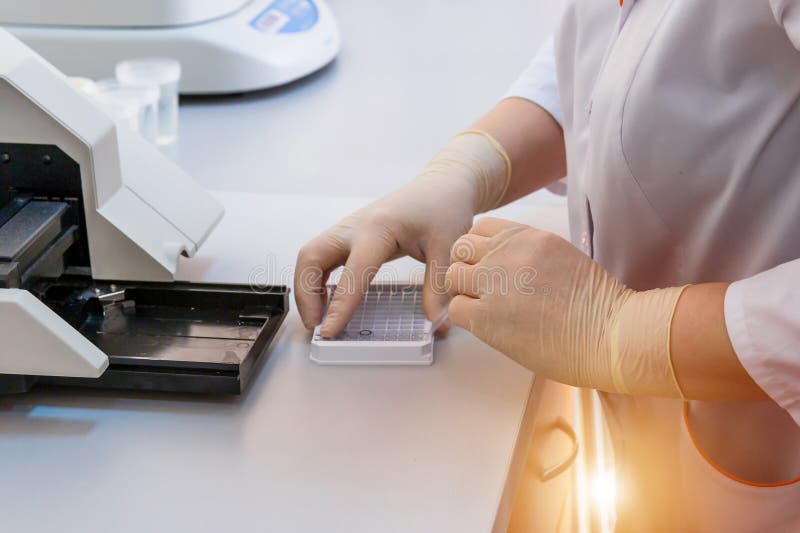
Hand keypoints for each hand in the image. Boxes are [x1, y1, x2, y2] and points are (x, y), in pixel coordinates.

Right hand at [295, 132, 510, 336]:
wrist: (442, 185)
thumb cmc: (443, 208)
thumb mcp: (447, 247)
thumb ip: (438, 287)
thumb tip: (436, 324)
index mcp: (378, 228)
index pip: (352, 272)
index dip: (339, 305)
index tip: (330, 331)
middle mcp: (355, 226)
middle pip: (310, 258)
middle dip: (305, 294)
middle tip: (316, 325)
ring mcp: (349, 229)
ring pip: (310, 258)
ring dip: (307, 288)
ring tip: (319, 318)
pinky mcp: (350, 236)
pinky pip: (322, 258)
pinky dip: (317, 281)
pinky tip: (328, 301)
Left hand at [446, 217, 685, 396]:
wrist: (611, 335)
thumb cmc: (596, 306)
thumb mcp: (562, 258)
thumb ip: (529, 255)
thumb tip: (502, 266)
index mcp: (528, 236)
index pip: (480, 228)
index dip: (478, 249)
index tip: (488, 268)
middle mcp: (508, 253)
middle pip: (460, 248)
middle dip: (467, 268)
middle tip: (483, 291)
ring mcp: (495, 283)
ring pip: (452, 276)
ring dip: (464, 293)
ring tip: (487, 310)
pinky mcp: (488, 316)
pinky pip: (456, 308)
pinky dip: (467, 318)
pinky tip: (490, 327)